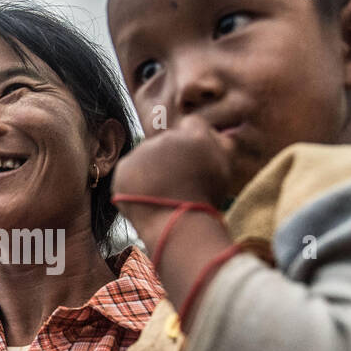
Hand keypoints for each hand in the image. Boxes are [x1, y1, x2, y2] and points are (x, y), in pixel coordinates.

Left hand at [111, 114, 233, 236]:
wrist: (177, 227)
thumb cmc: (206, 200)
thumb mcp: (226, 169)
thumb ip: (224, 143)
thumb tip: (224, 128)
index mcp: (195, 135)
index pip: (192, 124)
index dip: (192, 143)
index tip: (192, 160)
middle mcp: (167, 137)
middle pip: (168, 141)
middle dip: (171, 157)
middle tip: (177, 182)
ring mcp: (143, 151)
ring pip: (147, 156)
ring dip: (152, 170)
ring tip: (161, 194)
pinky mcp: (124, 167)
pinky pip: (130, 171)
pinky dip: (135, 183)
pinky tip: (146, 198)